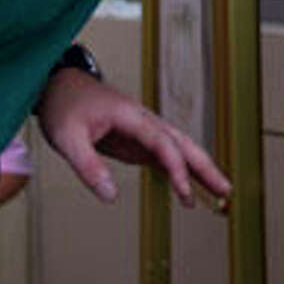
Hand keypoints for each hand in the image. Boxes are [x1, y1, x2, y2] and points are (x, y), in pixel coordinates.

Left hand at [37, 69, 231, 207]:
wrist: (59, 86)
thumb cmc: (64, 105)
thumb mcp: (67, 138)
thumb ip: (89, 167)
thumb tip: (111, 196)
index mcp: (131, 116)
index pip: (163, 143)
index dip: (177, 168)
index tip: (185, 192)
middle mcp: (143, 121)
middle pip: (183, 143)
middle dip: (205, 167)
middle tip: (225, 190)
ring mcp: (142, 131)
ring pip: (178, 149)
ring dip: (199, 169)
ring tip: (218, 192)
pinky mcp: (136, 140)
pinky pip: (164, 156)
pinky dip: (180, 171)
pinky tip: (188, 187)